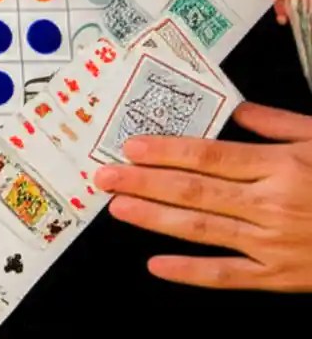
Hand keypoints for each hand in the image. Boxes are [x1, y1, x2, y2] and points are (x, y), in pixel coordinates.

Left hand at [95, 103, 311, 290]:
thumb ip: (278, 124)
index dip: (165, 151)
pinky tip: (157, 265)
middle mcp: (273, 204)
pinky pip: (228, 275)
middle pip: (194, 191)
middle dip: (143, 183)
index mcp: (283, 166)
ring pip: (203, 230)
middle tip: (104, 177)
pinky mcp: (283, 275)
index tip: (130, 146)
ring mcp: (275, 242)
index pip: (209, 156)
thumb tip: (236, 110)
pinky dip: (190, 272)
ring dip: (155, 219)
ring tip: (119, 208)